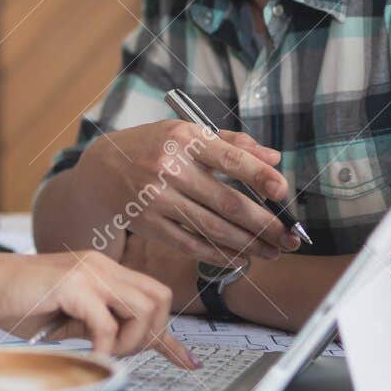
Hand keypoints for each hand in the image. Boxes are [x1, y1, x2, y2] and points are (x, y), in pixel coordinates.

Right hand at [0, 249, 199, 369]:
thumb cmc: (16, 300)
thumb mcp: (66, 317)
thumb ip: (95, 325)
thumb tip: (119, 348)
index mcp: (103, 269)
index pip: (152, 297)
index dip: (170, 336)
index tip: (188, 362)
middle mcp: (102, 265)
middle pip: (160, 299)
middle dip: (151, 335)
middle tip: (122, 352)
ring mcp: (89, 272)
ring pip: (143, 308)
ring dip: (130, 340)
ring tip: (104, 351)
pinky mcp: (73, 285)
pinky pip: (107, 322)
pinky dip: (104, 345)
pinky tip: (87, 351)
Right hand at [82, 120, 294, 263]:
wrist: (101, 170)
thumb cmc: (153, 147)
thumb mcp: (187, 133)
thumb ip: (232, 143)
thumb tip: (274, 159)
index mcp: (184, 139)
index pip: (231, 159)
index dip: (261, 177)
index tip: (284, 192)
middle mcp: (170, 169)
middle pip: (227, 202)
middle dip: (264, 223)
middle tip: (289, 237)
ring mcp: (158, 199)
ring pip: (212, 228)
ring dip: (248, 244)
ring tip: (272, 251)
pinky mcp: (150, 225)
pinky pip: (191, 244)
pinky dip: (219, 254)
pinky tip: (241, 258)